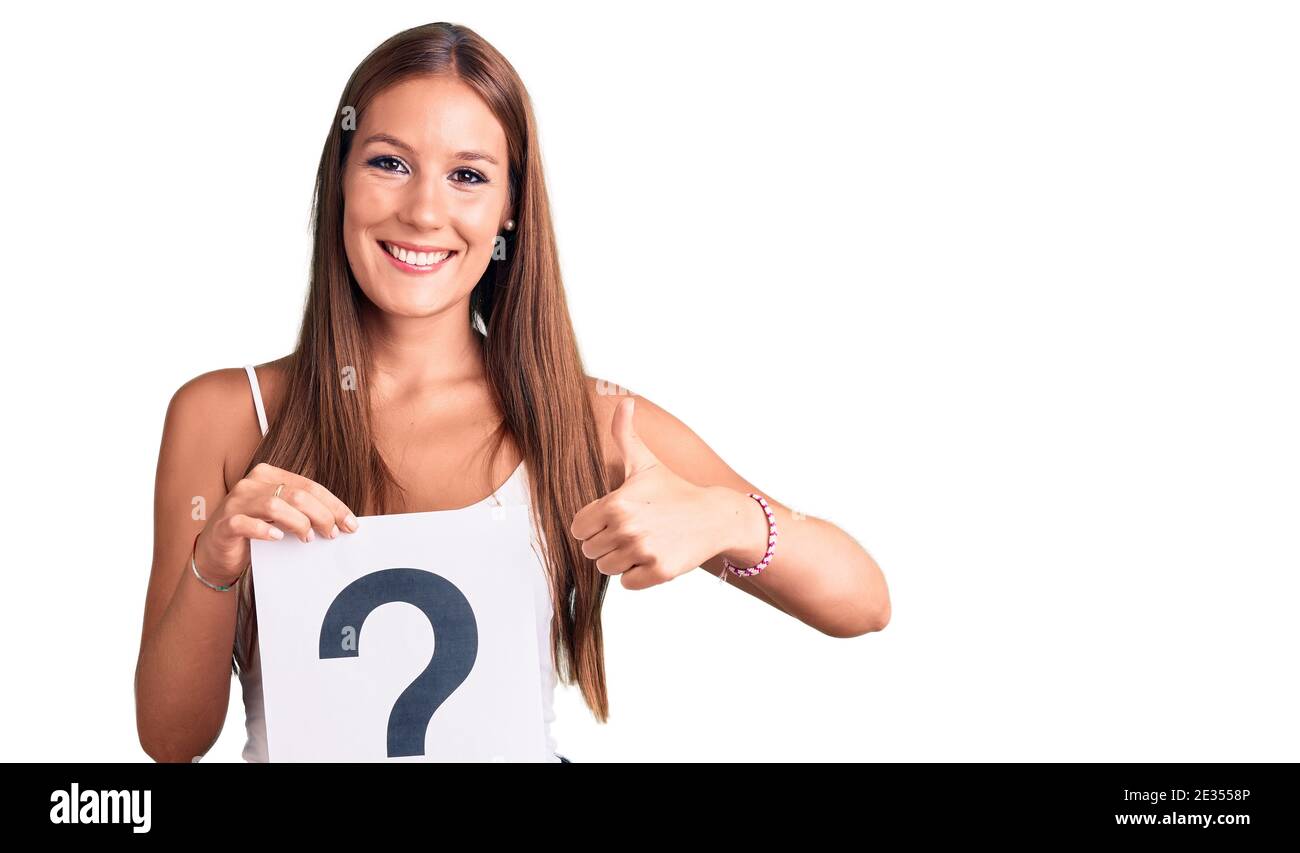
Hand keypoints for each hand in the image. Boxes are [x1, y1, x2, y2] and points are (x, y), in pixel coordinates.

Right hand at [194, 462, 358, 584]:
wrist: (216, 552)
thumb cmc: (254, 531)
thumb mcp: (282, 517)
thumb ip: (303, 511)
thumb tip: (340, 521)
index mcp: (268, 475)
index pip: (309, 486)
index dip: (334, 505)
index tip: (351, 523)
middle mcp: (251, 484)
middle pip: (297, 495)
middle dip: (322, 515)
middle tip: (332, 534)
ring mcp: (236, 502)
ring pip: (275, 505)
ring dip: (298, 523)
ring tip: (308, 538)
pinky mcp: (224, 524)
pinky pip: (246, 523)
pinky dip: (265, 530)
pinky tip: (277, 538)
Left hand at [569, 397, 729, 589]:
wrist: (715, 516)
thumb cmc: (674, 490)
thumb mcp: (646, 462)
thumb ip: (625, 434)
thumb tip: (624, 401)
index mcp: (616, 503)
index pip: (579, 528)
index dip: (594, 524)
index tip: (614, 518)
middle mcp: (627, 528)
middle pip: (591, 551)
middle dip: (607, 543)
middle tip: (633, 530)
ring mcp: (643, 552)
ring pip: (607, 569)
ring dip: (621, 560)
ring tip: (643, 543)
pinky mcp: (659, 572)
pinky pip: (627, 584)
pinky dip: (637, 576)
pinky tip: (653, 556)